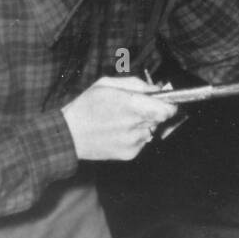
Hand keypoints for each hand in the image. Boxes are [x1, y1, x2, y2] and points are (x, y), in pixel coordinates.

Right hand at [60, 76, 178, 160]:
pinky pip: (142, 141)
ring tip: (121, 121)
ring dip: (143, 124)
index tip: (165, 101)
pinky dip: (134, 136)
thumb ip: (136, 84)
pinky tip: (117, 132)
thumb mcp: (107, 84)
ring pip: (151, 130)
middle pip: (160, 118)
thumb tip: (157, 88)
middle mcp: (136, 125)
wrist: (69, 135)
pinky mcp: (130, 154)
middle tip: (136, 109)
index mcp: (133, 105)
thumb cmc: (86, 106)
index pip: (168, 109)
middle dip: (153, 112)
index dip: (169, 104)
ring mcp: (135, 141)